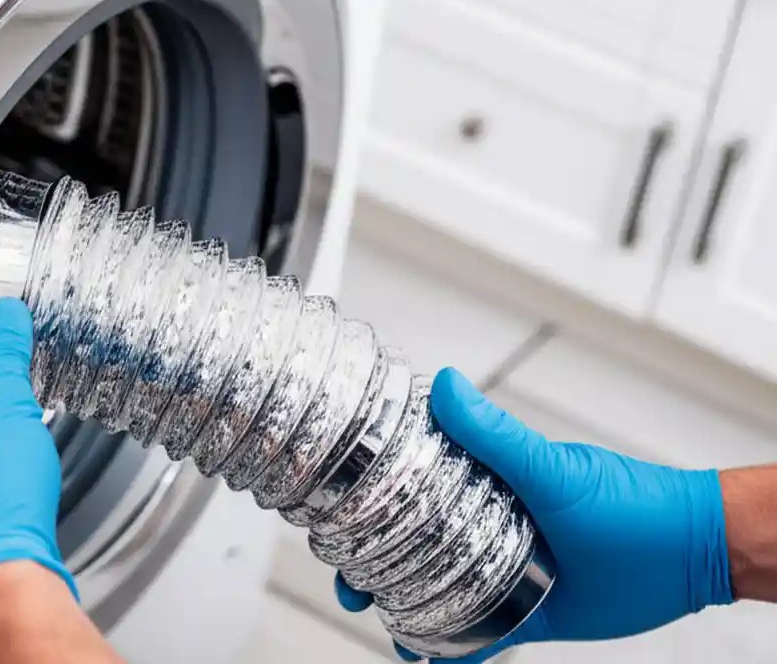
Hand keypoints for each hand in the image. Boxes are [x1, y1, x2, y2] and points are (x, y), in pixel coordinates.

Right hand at [335, 368, 732, 661]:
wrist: (691, 560)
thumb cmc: (632, 504)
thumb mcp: (554, 470)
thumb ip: (498, 435)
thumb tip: (445, 386)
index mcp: (482, 479)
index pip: (408, 481)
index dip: (364, 498)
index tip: (331, 515)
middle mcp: (485, 521)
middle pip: (409, 541)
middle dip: (368, 562)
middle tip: (348, 582)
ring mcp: (502, 567)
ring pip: (434, 588)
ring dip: (402, 607)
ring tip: (385, 624)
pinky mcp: (525, 610)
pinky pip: (476, 633)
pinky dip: (448, 649)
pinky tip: (426, 658)